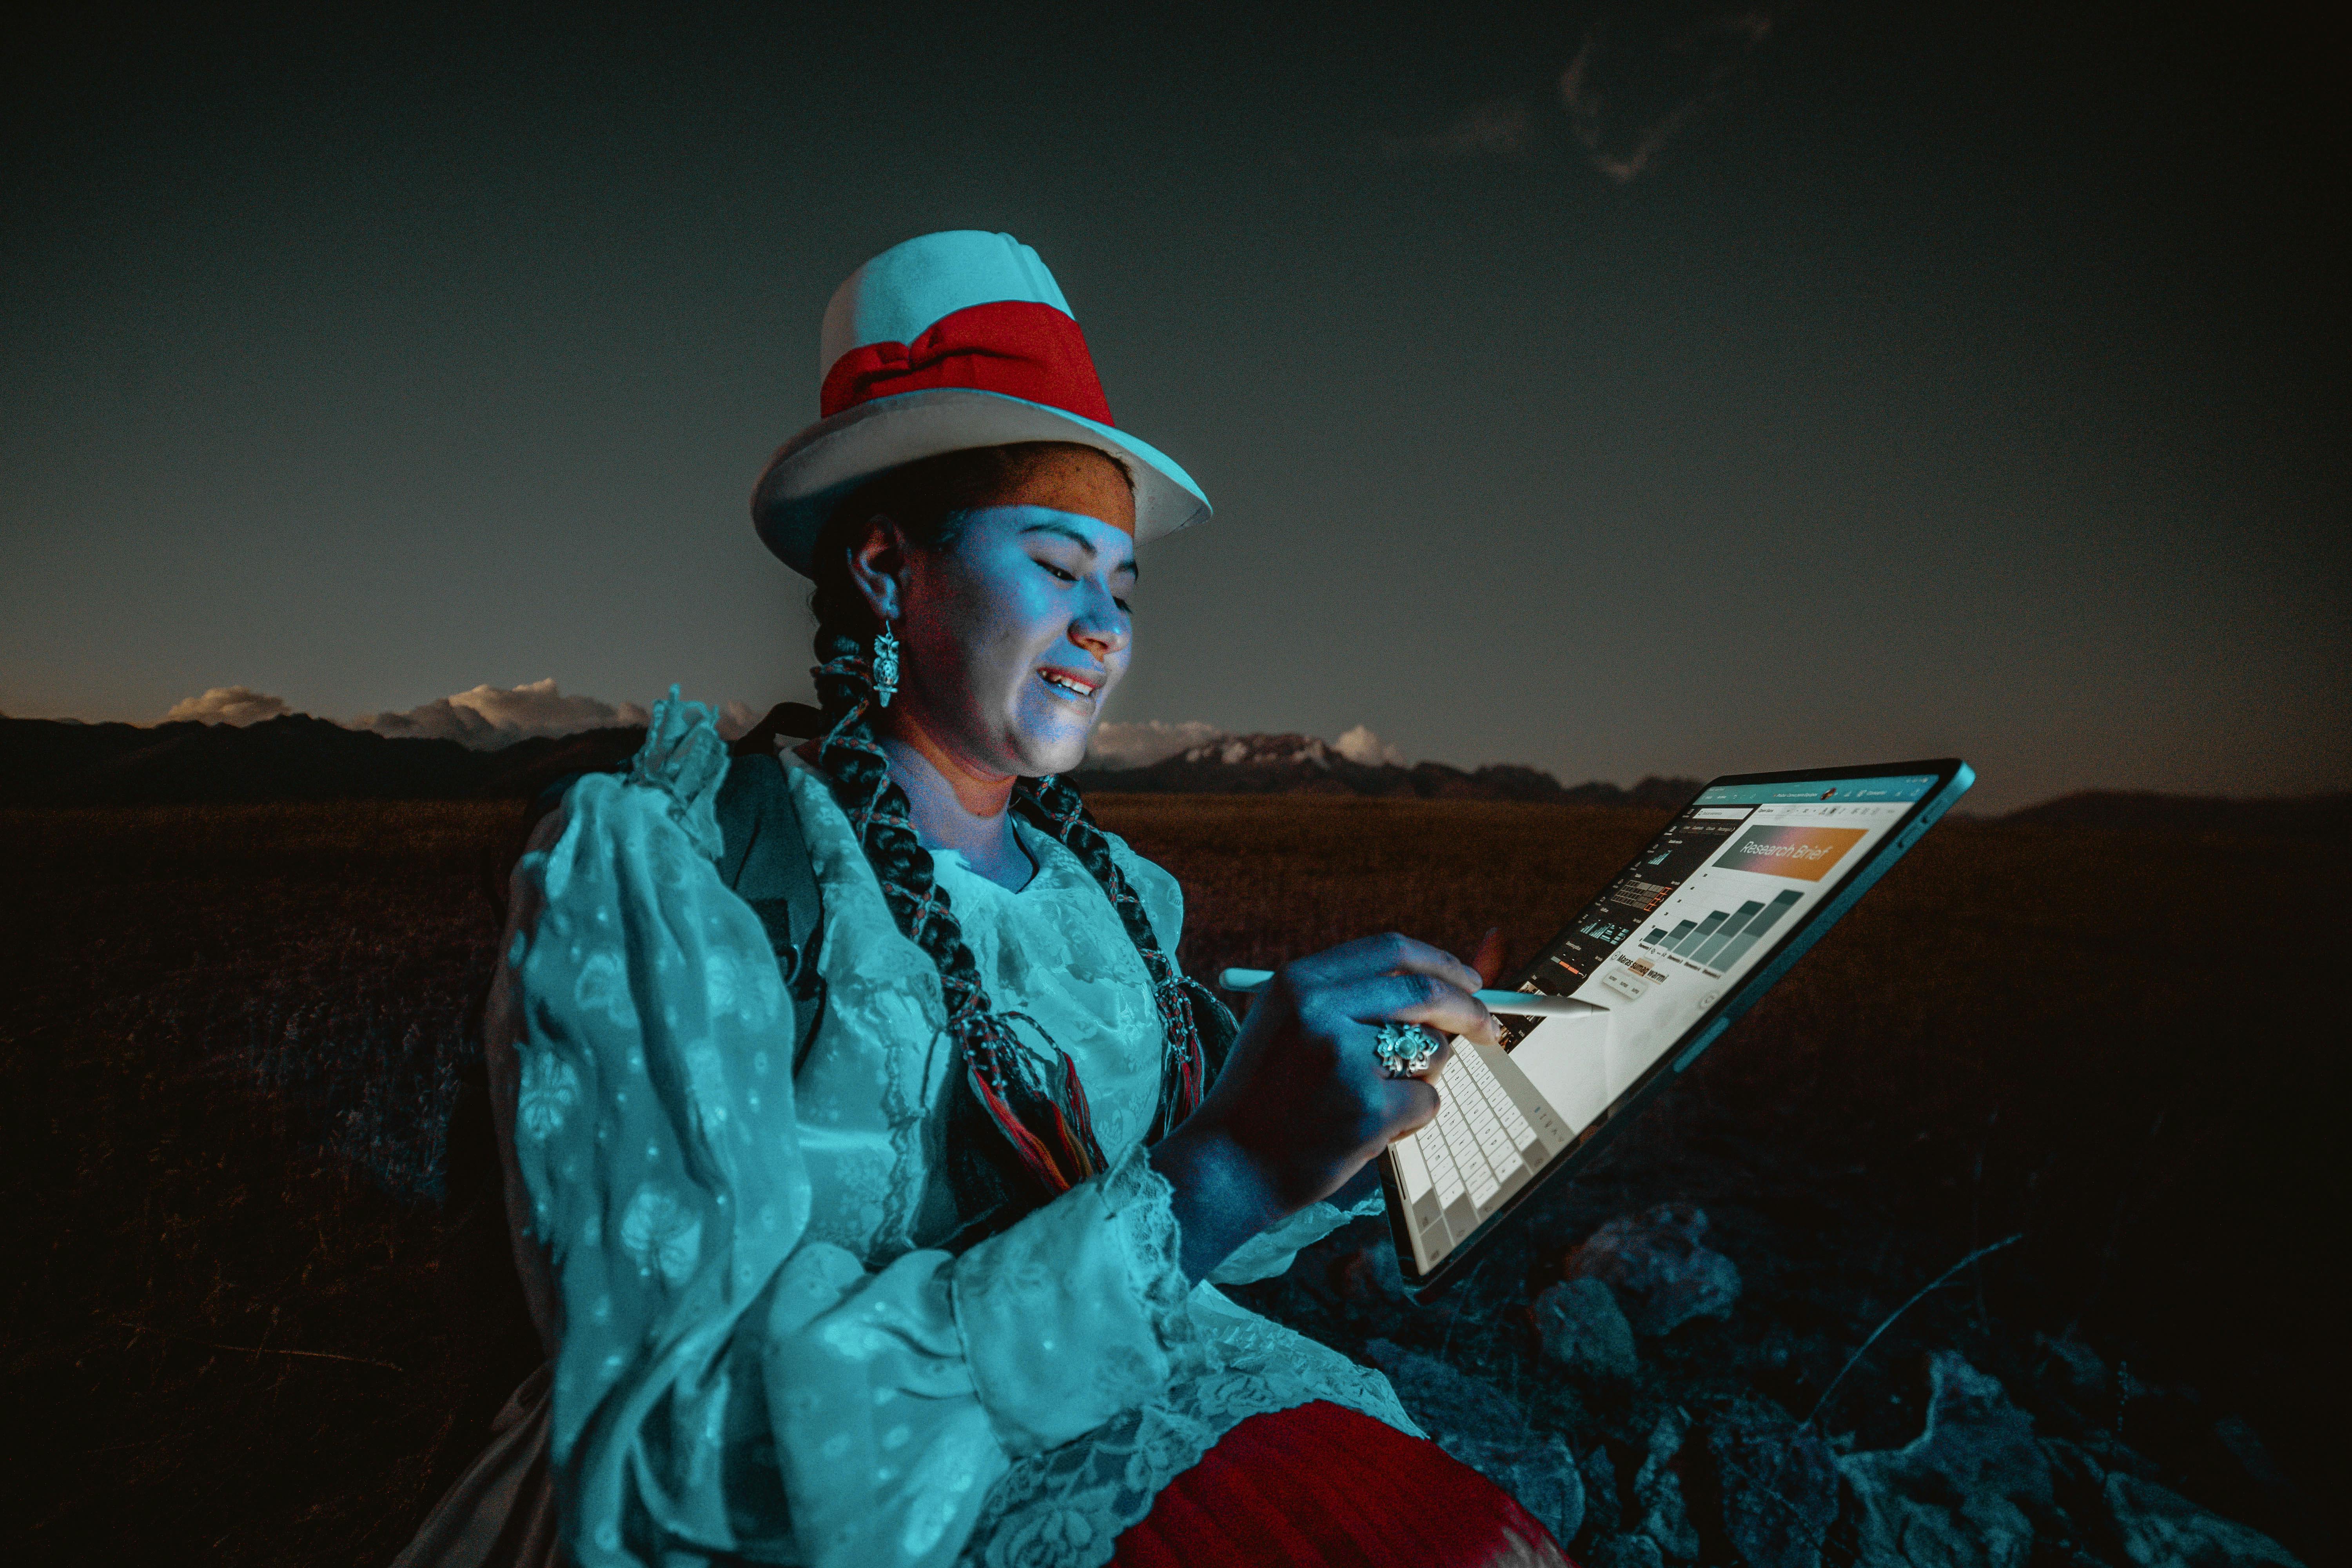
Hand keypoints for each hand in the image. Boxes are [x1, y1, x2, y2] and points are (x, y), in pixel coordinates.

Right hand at [1150, 932, 1497, 1279]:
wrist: (1228, 1165)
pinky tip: (1368, 1131)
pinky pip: (1427, 1101)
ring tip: (1376, 1100)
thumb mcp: (1288, 1025)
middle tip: (1491, 1029)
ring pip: (1432, 1052)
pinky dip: (1411, 1118)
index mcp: (1299, 982)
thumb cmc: (1267, 1097)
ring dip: (1424, 1077)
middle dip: (1470, 1011)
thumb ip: (1351, 998)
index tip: (1470, 980)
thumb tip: (1445, 984)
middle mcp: (1320, 1010)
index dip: (1440, 962)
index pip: (1390, 950)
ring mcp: (1345, 1059)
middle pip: (1425, 993)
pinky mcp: (1367, 1107)